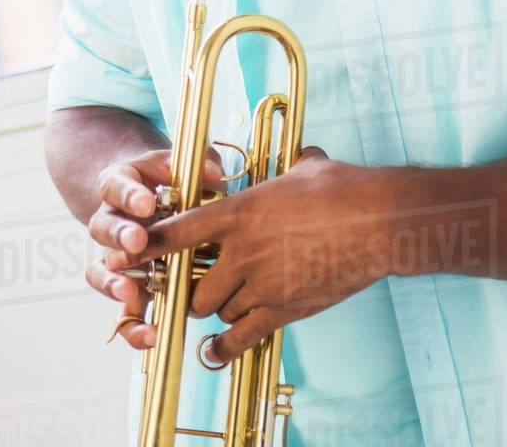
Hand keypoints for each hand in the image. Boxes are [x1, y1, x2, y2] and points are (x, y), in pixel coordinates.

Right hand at [85, 148, 222, 348]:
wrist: (147, 198)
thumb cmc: (168, 180)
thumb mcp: (181, 165)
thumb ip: (198, 165)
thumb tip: (213, 175)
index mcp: (120, 185)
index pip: (115, 185)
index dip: (127, 195)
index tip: (145, 202)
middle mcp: (111, 220)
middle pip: (104, 228)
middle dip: (120, 236)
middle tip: (138, 242)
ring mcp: (115, 256)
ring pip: (101, 270)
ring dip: (114, 281)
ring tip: (129, 291)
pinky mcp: (126, 286)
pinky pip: (121, 308)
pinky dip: (132, 323)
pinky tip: (150, 335)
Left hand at [132, 147, 399, 363]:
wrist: (379, 222)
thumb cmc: (343, 189)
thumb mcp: (304, 168)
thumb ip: (286, 167)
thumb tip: (297, 156)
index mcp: (240, 211)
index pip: (178, 231)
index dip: (148, 244)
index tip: (128, 250)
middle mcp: (243, 251)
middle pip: (192, 285)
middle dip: (191, 288)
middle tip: (197, 282)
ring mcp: (263, 284)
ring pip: (216, 311)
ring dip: (216, 310)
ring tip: (226, 301)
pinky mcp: (285, 310)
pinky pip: (242, 337)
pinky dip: (227, 345)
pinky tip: (218, 350)